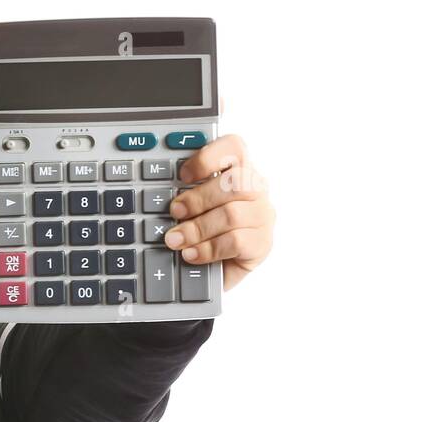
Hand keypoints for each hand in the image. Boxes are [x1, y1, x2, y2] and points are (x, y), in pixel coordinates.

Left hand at [162, 134, 274, 291]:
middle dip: (197, 198)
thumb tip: (158, 194)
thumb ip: (182, 195)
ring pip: (232, 214)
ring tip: (175, 240)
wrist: (211, 274)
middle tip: (174, 212)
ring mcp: (262, 216)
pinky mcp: (262, 244)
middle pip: (235, 181)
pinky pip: (235, 241)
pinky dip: (207, 249)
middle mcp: (256, 190)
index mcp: (239, 171)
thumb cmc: (201, 233)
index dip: (208, 157)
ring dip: (197, 228)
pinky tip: (191, 254)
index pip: (234, 148)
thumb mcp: (190, 210)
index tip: (183, 175)